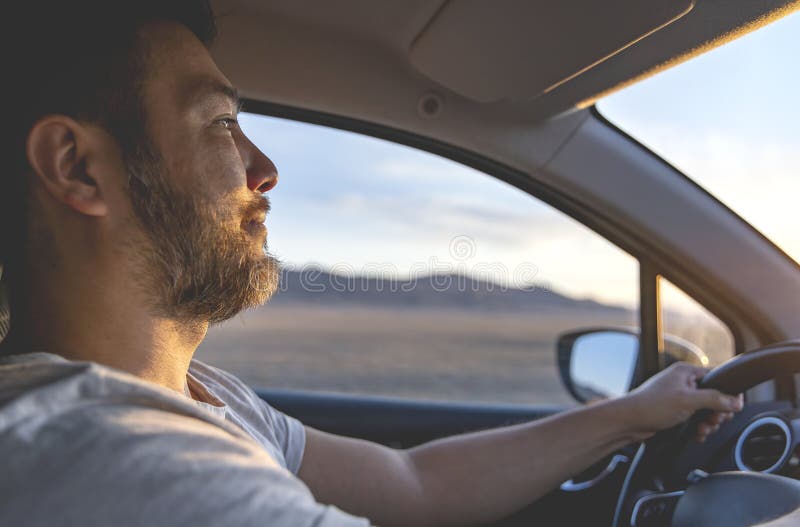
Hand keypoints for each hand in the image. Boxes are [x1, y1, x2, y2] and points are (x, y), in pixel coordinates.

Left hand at [620, 363, 742, 441]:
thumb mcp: (687, 400)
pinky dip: (699, 429)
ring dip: (708, 423)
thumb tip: (736, 401)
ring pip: (706, 411)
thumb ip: (714, 399)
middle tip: (713, 421)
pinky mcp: (676, 412)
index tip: (733, 407)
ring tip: (702, 430)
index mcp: (686, 372)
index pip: (717, 377)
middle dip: (717, 413)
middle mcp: (683, 383)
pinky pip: (696, 420)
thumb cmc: (652, 405)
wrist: (629, 422)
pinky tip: (696, 434)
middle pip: (714, 397)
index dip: (728, 393)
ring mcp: (680, 398)